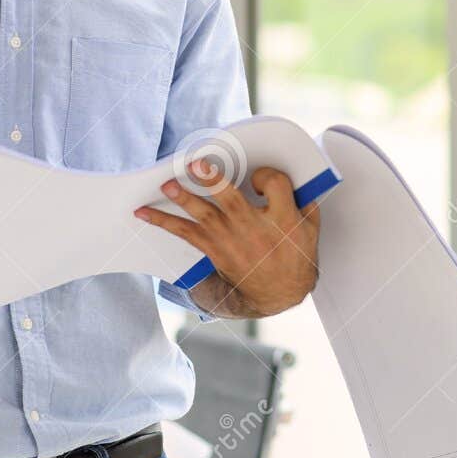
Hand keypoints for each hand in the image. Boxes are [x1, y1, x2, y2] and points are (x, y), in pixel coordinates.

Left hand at [135, 159, 319, 317]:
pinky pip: (186, 234)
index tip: (260, 178)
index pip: (274, 184)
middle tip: (195, 164)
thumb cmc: (295, 257)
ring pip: (205, 215)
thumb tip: (291, 177)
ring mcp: (232, 240)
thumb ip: (304, 201)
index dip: (266, 176)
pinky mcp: (215, 250)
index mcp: (284, 219)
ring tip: (168, 184)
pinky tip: (145, 212)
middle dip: (212, 180)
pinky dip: (164, 222)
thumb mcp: (311, 228)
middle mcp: (255, 228)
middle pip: (231, 199)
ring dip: (184, 198)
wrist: (280, 292)